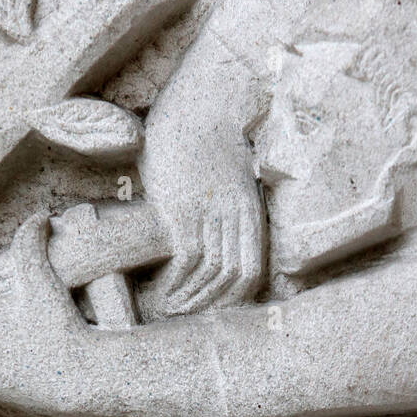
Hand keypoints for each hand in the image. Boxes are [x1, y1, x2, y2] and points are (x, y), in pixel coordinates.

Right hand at [137, 113, 263, 318]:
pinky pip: (187, 257)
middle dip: (211, 305)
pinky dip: (178, 280)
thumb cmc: (209, 138)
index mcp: (250, 212)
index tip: (215, 310)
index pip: (251, 271)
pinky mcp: (184, 206)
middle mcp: (235, 215)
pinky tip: (165, 290)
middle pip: (232, 277)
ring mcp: (210, 211)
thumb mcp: (231, 179)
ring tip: (173, 308)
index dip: (235, 299)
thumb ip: (229, 212)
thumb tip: (215, 242)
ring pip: (210, 272)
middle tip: (190, 316)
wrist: (201, 100)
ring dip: (191, 298)